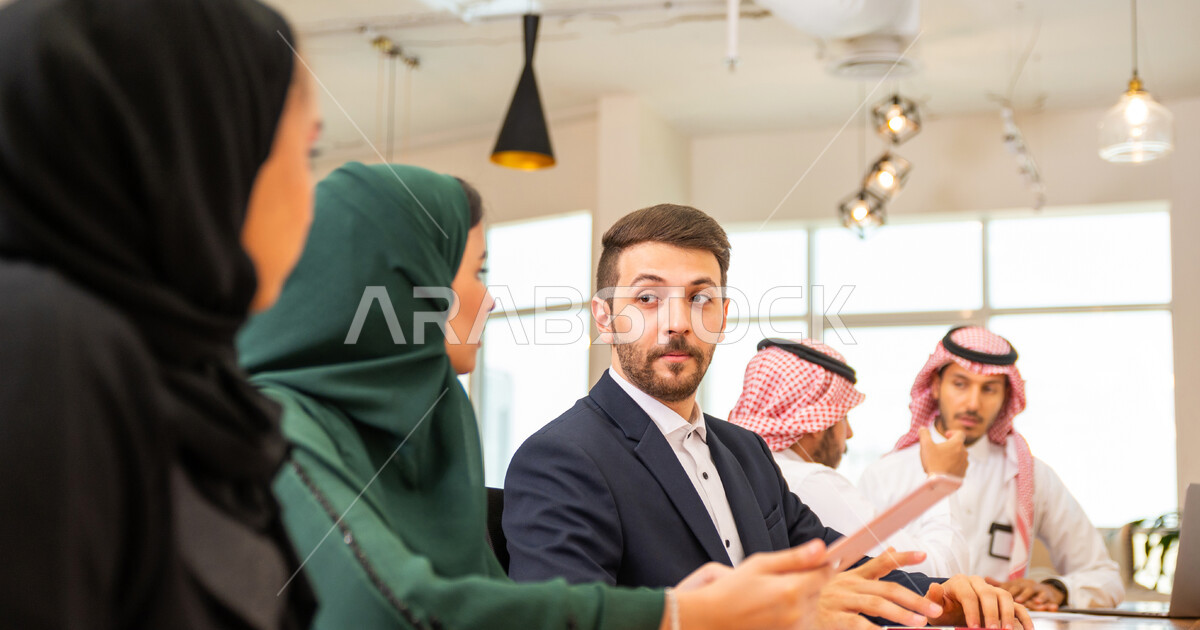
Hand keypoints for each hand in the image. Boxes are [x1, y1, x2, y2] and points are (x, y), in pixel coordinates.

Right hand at [669, 539, 831, 629]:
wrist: (712, 618)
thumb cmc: (731, 590)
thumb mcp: (761, 564)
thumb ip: (795, 557)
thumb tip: (821, 548)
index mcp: (792, 589)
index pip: (825, 573)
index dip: (822, 563)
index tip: (818, 559)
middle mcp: (797, 612)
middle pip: (819, 590)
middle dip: (807, 581)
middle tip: (781, 578)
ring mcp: (793, 628)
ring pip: (812, 607)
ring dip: (802, 598)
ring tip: (775, 595)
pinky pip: (803, 622)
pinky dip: (795, 613)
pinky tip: (775, 608)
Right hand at [815, 548, 943, 629]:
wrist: (786, 605)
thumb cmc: (815, 596)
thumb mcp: (839, 577)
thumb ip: (868, 567)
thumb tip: (892, 549)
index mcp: (851, 575)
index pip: (880, 563)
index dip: (902, 558)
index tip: (923, 556)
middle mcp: (848, 585)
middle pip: (887, 589)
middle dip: (914, 599)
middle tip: (934, 610)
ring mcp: (840, 601)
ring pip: (877, 604)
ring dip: (901, 614)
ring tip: (920, 622)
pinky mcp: (833, 618)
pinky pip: (857, 623)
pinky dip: (874, 629)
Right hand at [918, 427, 967, 476]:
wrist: (939, 483)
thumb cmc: (933, 462)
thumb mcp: (925, 445)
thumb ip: (924, 434)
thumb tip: (922, 428)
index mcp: (957, 444)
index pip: (960, 433)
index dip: (953, 432)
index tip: (946, 435)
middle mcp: (964, 453)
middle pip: (959, 445)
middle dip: (950, 445)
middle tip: (940, 449)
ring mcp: (964, 464)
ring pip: (960, 456)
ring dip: (952, 456)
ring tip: (941, 460)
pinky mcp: (963, 474)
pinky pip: (959, 467)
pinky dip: (953, 466)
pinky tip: (944, 468)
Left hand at [925, 575, 1034, 629]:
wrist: (951, 610)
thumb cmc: (943, 609)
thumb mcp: (934, 606)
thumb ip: (933, 598)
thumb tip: (934, 586)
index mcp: (959, 582)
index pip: (968, 595)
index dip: (972, 612)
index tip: (974, 627)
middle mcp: (977, 583)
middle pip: (988, 594)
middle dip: (991, 614)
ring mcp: (992, 590)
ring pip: (1004, 596)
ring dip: (1008, 614)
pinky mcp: (1002, 600)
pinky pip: (1017, 605)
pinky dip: (1024, 617)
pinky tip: (1028, 629)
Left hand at [985, 577, 1064, 610]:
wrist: (1044, 589)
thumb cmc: (1023, 590)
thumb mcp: (1012, 586)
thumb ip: (999, 584)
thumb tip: (984, 578)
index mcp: (1017, 585)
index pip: (1010, 588)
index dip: (1007, 591)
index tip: (1000, 596)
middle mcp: (1027, 586)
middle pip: (1023, 590)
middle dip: (1021, 595)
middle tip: (1018, 600)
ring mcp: (1038, 591)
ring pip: (1037, 594)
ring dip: (1038, 598)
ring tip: (1035, 602)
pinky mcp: (1049, 597)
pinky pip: (1050, 600)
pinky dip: (1051, 604)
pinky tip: (1052, 607)